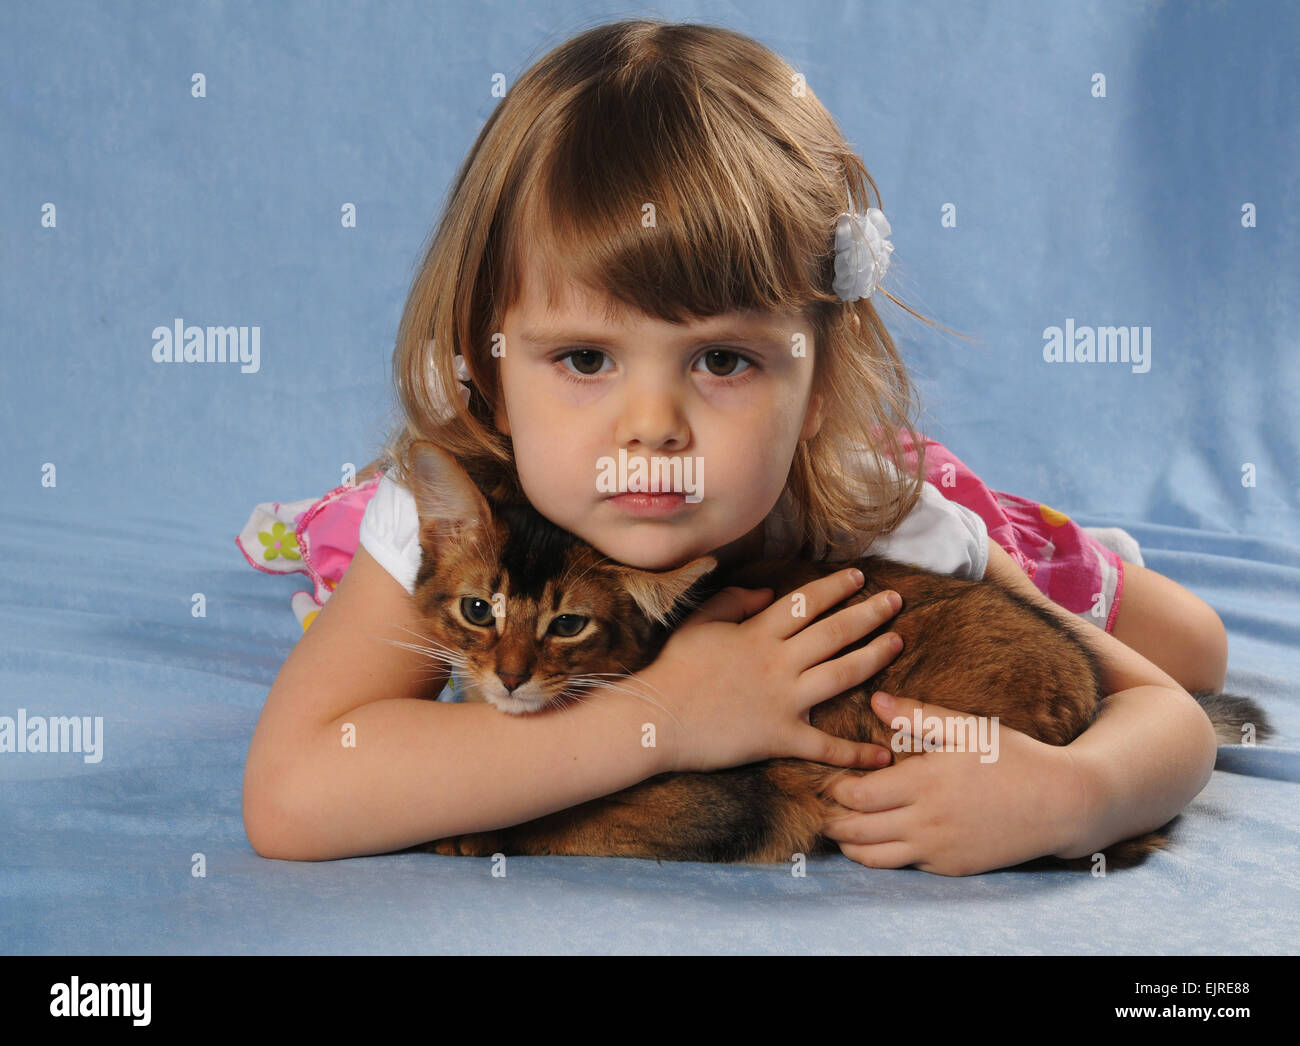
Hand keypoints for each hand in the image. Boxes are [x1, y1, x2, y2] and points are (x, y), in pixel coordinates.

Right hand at [639, 567, 903, 773]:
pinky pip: (824, 746)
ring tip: (898, 644)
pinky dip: (854, 754)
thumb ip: (734, 601)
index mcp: (758, 633)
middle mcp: (778, 662)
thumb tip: (768, 591)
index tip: (858, 578)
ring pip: (842, 675)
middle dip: (869, 614)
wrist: (655, 718)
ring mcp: (783, 700)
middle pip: (835, 632)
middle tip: (896, 600)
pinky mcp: (780, 737)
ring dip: (874, 657)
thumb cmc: (673, 669)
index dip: (835, 588)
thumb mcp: (699, 623)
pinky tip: (881, 754)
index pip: (807, 603)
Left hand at [820, 692, 1087, 875]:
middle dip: (832, 820)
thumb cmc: (1015, 758)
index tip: (830, 777)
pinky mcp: (951, 868)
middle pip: (856, 831)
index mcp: (925, 783)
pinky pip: (904, 865)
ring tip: (841, 827)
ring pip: (874, 857)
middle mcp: (926, 822)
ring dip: (850, 844)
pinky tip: (880, 837)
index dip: (836, 789)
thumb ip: (918, 716)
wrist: (1062, 803)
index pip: (857, 796)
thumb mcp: (968, 728)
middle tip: (822, 806)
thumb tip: (876, 700)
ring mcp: (938, 850)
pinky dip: (883, 854)